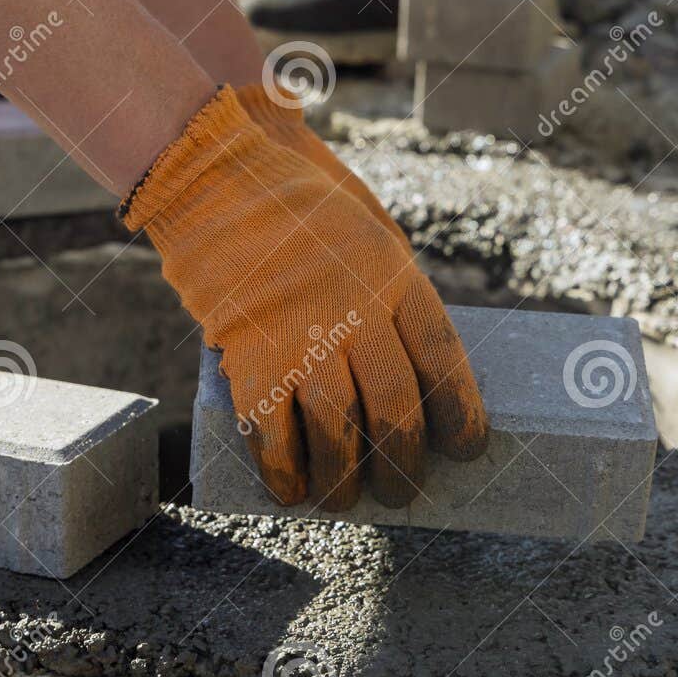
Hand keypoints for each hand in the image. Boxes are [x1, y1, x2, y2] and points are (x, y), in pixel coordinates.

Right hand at [122, 88, 486, 509]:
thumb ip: (389, 290)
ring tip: (345, 501)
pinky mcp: (247, 349)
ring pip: (337, 429)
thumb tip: (410, 369)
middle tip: (403, 491)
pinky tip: (291, 490)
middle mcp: (353, 306)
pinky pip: (271, 429)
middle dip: (404, 463)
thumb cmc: (293, 201)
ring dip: (345, 480)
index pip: (443, 359)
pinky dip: (283, 470)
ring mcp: (298, 331)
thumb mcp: (366, 229)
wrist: (211, 176)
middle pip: (395, 406)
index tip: (465, 447)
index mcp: (393, 272)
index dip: (460, 414)